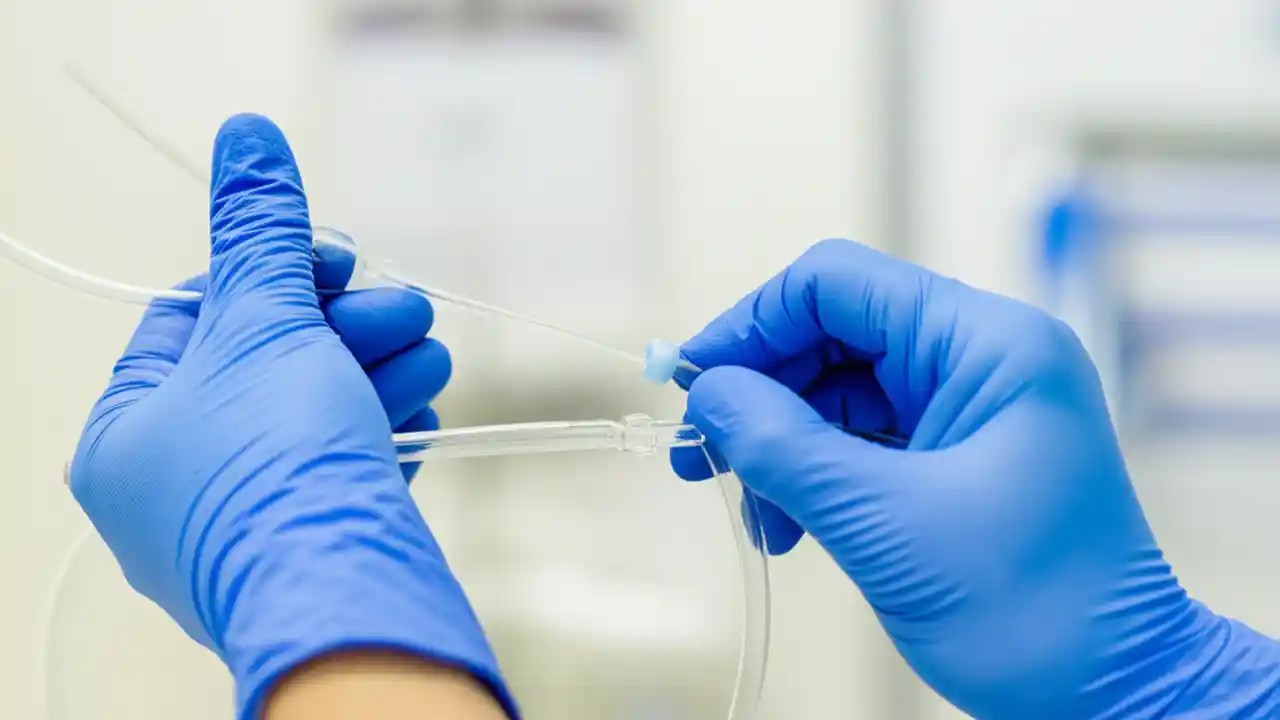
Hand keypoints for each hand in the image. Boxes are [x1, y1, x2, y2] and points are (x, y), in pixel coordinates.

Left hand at [70, 115, 514, 718]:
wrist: (348, 605)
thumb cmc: (278, 474)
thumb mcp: (265, 324)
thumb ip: (257, 230)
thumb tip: (245, 135)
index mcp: (127, 432)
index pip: (195, 317)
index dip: (270, 274)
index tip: (333, 258)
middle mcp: (175, 483)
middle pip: (266, 363)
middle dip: (346, 324)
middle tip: (405, 306)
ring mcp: (245, 518)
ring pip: (313, 414)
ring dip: (379, 368)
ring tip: (430, 351)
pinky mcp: (311, 539)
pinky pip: (341, 462)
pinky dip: (383, 425)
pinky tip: (424, 404)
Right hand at [675, 239, 1279, 717]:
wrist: (1115, 695)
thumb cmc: (1029, 611)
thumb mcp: (884, 522)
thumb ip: (784, 446)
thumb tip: (708, 394)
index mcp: (988, 344)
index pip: (839, 285)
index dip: (752, 324)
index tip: (689, 383)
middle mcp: (982, 359)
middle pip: (833, 335)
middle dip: (760, 394)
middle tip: (701, 460)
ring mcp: (971, 408)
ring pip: (841, 391)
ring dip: (781, 446)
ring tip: (755, 517)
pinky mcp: (958, 456)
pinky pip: (863, 439)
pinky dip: (814, 475)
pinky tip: (787, 528)